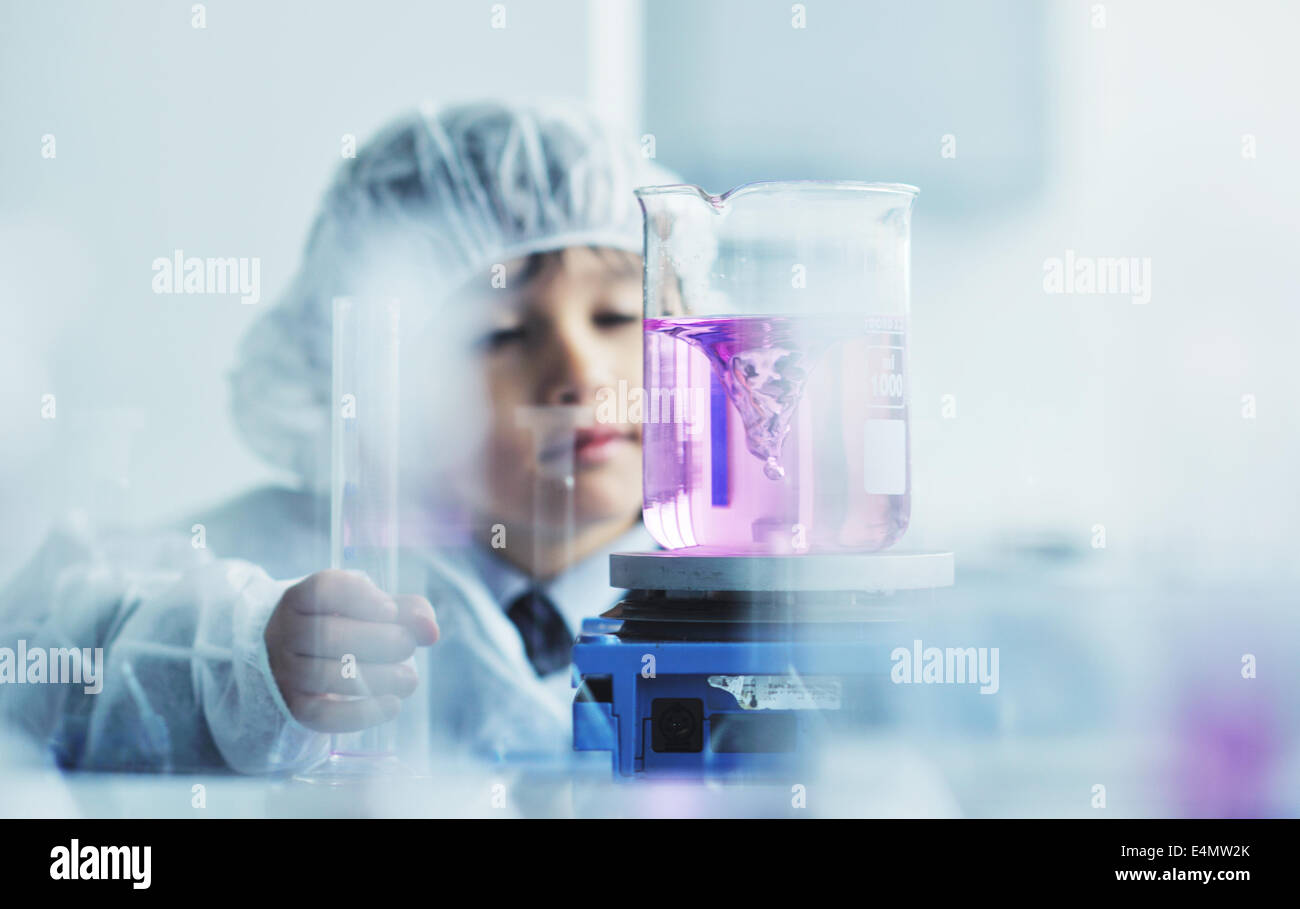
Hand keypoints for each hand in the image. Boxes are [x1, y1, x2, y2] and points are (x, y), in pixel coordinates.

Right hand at [264, 570, 438, 732]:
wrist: (304, 661)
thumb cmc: (346, 626)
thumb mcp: (373, 608)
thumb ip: (408, 611)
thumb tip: (431, 630)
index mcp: (301, 599)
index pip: (321, 590)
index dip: (359, 597)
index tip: (390, 609)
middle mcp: (285, 633)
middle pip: (326, 636)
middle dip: (379, 641)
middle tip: (407, 645)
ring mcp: (286, 672)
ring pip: (324, 676)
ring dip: (378, 677)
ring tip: (409, 679)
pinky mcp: (296, 708)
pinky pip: (322, 716)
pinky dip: (361, 714)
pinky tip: (393, 704)